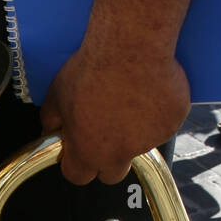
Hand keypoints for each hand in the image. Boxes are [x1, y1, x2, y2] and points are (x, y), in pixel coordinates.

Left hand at [41, 44, 189, 184]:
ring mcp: (148, 140)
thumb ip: (51, 119)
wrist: (131, 45)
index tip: (78, 152)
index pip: (78, 176)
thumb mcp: (57, 93)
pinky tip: (147, 89)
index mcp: (88, 151)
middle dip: (107, 158)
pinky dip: (157, 112)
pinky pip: (163, 125)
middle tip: (105, 130)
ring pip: (140, 145)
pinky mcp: (171, 124)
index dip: (77, 164)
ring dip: (133, 130)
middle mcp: (119, 153)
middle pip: (112, 173)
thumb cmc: (93, 67)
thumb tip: (50, 130)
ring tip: (127, 97)